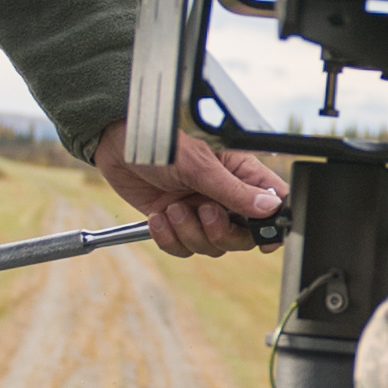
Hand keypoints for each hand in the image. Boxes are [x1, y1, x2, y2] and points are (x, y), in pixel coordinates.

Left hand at [92, 117, 289, 260]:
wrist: (115, 142)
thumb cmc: (161, 139)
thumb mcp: (200, 165)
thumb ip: (235, 190)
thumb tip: (270, 208)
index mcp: (240, 174)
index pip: (271, 205)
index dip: (271, 228)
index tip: (263, 240)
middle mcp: (224, 196)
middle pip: (242, 237)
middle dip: (221, 232)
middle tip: (203, 212)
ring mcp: (199, 210)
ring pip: (211, 246)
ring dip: (189, 233)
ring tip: (172, 209)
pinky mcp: (175, 221)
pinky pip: (183, 248)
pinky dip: (169, 238)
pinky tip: (157, 217)